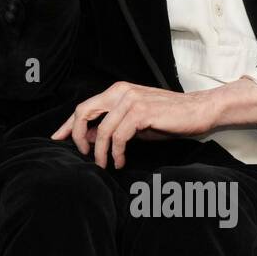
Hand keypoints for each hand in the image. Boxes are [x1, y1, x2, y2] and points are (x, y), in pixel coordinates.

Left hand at [50, 78, 256, 168]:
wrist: (198, 111)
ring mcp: (131, 100)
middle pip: (84, 112)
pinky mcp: (141, 112)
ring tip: (106, 165)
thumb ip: (112, 128)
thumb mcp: (135, 124)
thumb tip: (90, 139)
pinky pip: (119, 136)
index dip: (68, 125)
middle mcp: (121, 91)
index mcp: (117, 90)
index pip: (84, 106)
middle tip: (81, 155)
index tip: (58, 139)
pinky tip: (121, 162)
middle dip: (77, 137)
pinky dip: (117, 153)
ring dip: (100, 152)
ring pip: (102, 129)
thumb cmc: (169, 118)